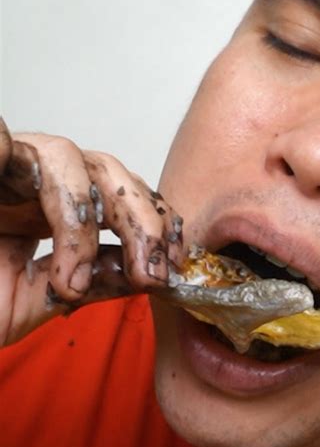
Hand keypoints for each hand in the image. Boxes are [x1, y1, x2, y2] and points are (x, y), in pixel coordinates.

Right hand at [0, 117, 183, 344]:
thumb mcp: (43, 299)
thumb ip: (96, 282)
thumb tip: (150, 276)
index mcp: (59, 213)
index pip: (123, 199)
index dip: (158, 225)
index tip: (176, 267)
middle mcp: (38, 184)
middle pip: (110, 170)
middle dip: (141, 221)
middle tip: (150, 273)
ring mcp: (5, 171)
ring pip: (66, 156)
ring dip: (81, 220)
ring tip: (69, 280)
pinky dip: (2, 147)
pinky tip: (15, 173)